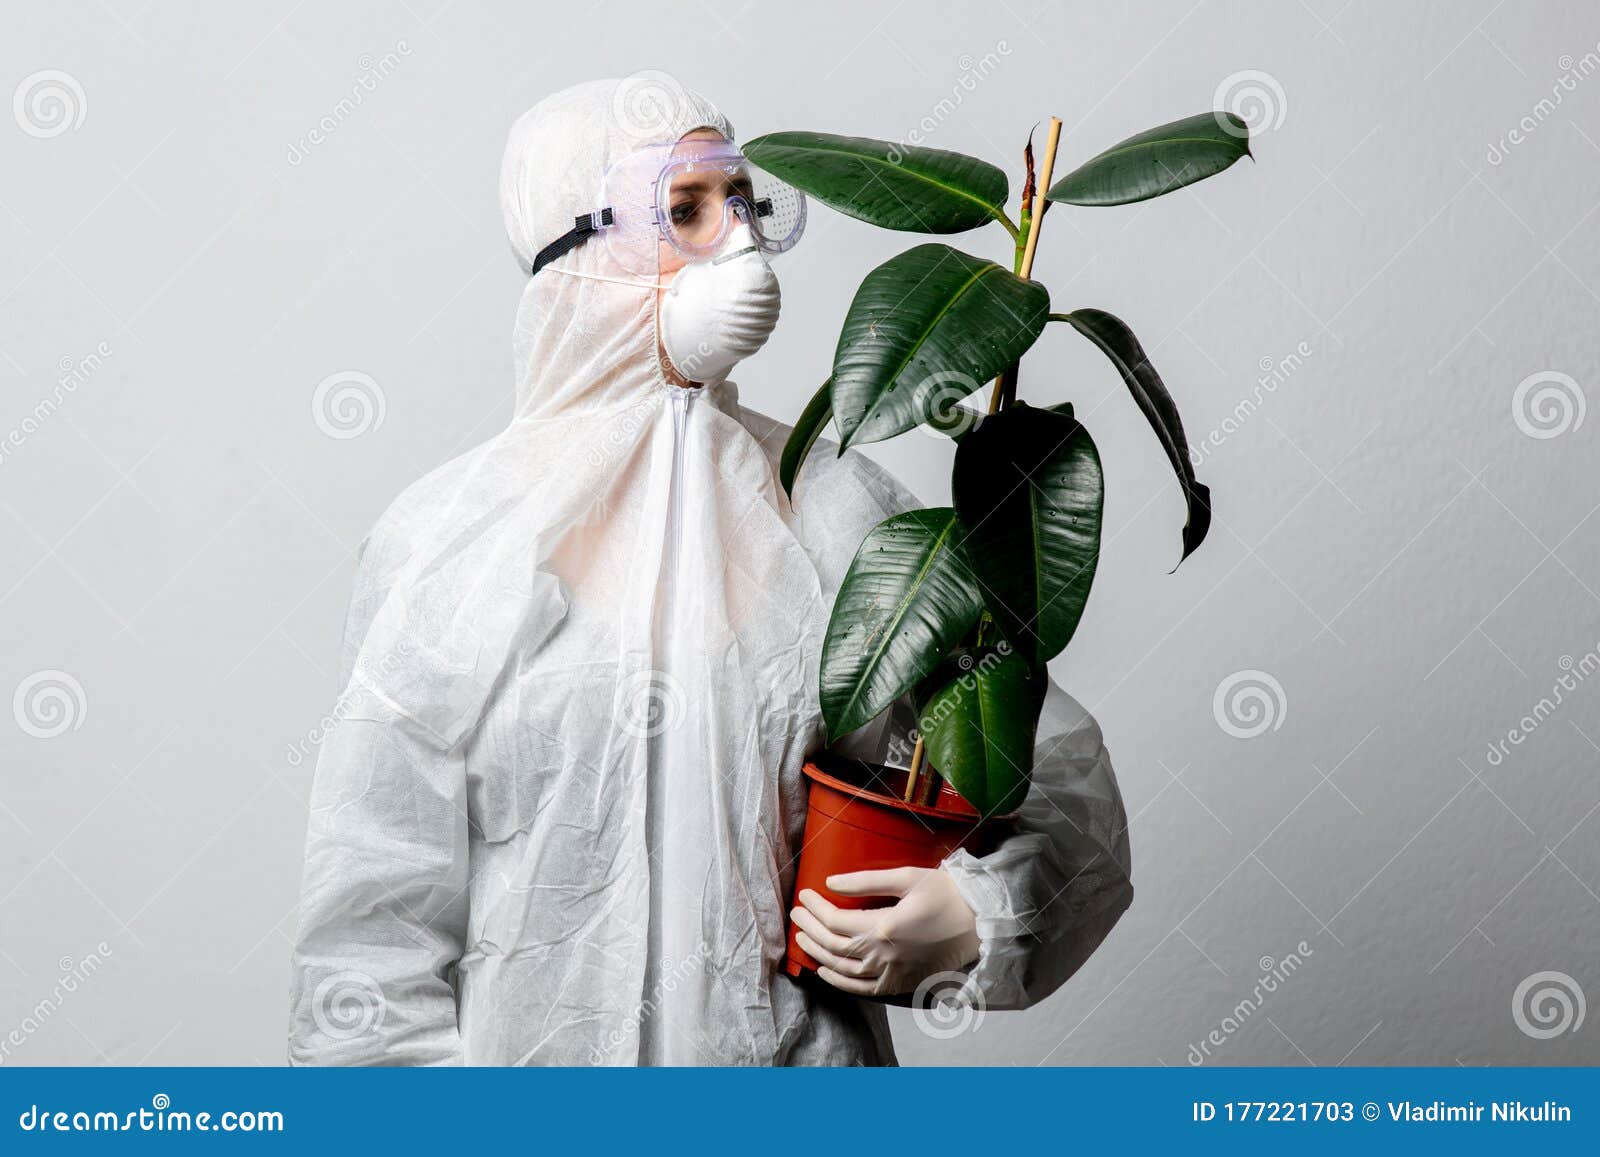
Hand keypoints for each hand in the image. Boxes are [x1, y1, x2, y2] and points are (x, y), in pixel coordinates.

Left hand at [792, 866, 979, 996]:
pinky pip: (862, 990)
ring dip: (818, 954)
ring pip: (843, 970)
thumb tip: (831, 882)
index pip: (835, 922)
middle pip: (834, 947)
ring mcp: (892, 973)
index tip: (805, 895)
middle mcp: (884, 956)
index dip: (815, 909)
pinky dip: (840, 983)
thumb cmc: (947, 895)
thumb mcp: (907, 878)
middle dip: (810, 929)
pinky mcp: (900, 984)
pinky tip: (826, 972)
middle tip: (797, 914)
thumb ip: (866, 881)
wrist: (980, 924)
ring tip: (803, 939)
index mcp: (884, 927)